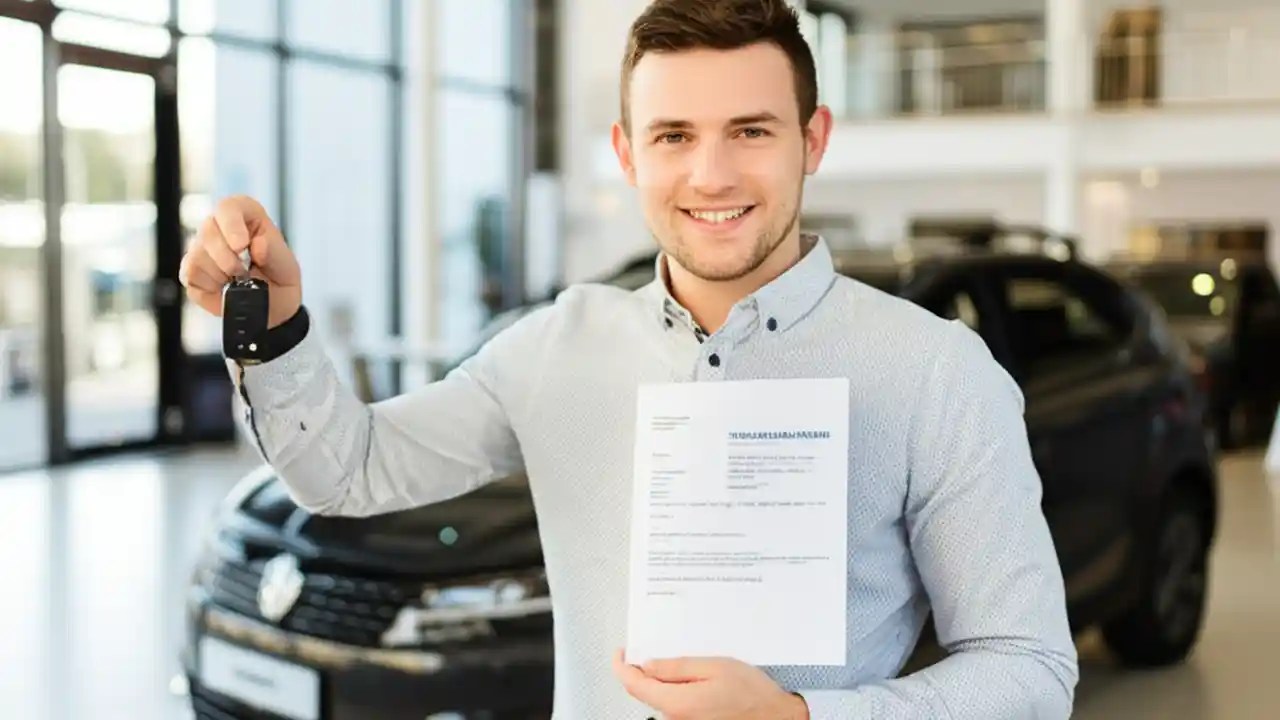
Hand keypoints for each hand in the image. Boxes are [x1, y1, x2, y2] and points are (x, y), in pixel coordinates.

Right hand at [179, 195, 301, 328]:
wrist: (272, 307)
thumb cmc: (279, 279)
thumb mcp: (287, 266)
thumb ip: (274, 252)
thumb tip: (258, 244)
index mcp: (245, 216)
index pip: (228, 206)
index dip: (232, 224)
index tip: (241, 245)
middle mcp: (219, 227)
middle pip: (208, 230)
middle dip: (227, 257)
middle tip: (244, 272)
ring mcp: (200, 248)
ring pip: (198, 255)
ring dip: (221, 274)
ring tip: (238, 280)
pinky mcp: (190, 270)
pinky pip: (191, 275)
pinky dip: (211, 287)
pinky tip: (225, 288)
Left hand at [612, 649, 808, 719]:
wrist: (775, 717)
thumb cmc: (752, 694)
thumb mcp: (714, 666)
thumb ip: (677, 666)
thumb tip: (648, 664)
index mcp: (677, 703)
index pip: (634, 684)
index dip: (621, 666)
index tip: (621, 652)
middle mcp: (676, 718)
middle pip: (646, 692)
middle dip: (644, 669)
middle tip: (654, 648)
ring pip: (660, 698)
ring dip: (663, 680)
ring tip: (688, 664)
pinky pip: (674, 705)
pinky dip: (675, 690)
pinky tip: (694, 678)